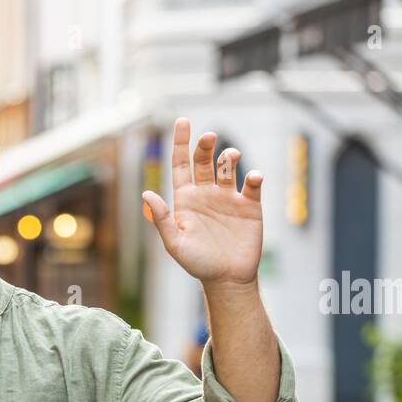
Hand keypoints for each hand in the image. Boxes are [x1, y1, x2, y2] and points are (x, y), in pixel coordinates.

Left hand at [142, 118, 262, 286]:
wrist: (227, 279)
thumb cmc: (198, 264)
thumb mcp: (175, 243)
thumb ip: (162, 219)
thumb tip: (147, 194)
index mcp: (186, 199)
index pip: (181, 165)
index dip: (180, 143)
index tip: (183, 121)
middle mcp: (207, 194)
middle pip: (205, 161)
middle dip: (205, 146)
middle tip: (209, 137)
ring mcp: (229, 198)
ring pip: (229, 168)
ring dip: (229, 158)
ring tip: (231, 157)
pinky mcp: (250, 206)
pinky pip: (253, 185)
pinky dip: (254, 178)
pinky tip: (253, 178)